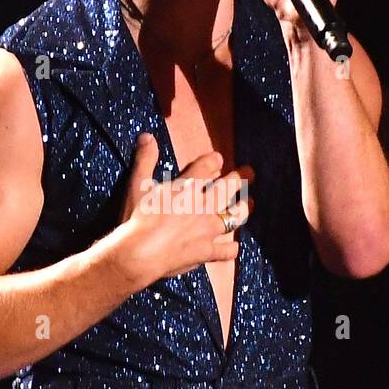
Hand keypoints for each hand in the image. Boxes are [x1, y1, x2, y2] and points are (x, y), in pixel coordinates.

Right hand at [115, 134, 254, 286]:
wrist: (140, 253)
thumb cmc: (138, 218)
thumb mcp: (137, 185)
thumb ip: (145, 159)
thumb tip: (147, 135)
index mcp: (188, 186)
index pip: (208, 166)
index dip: (215, 160)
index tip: (218, 159)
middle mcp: (203, 205)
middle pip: (229, 187)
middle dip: (241, 178)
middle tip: (250, 172)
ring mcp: (208, 228)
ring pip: (235, 215)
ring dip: (244, 208)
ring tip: (251, 203)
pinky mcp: (207, 250)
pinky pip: (226, 250)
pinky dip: (231, 249)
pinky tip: (234, 247)